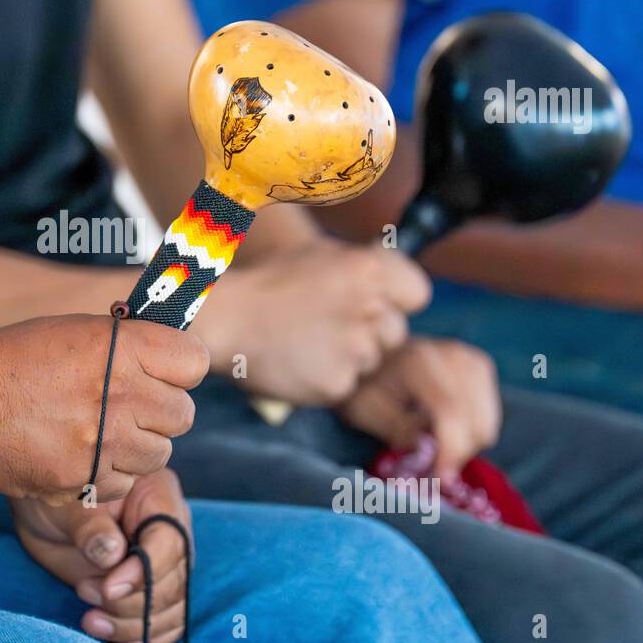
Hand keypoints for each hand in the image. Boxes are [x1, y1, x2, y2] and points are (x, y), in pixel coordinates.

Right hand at [0, 315, 207, 504]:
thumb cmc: (12, 360)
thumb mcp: (72, 331)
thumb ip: (124, 343)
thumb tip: (165, 353)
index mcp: (120, 348)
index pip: (193, 362)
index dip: (178, 369)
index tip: (162, 372)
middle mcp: (120, 394)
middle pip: (183, 414)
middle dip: (161, 412)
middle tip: (130, 408)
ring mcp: (105, 443)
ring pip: (160, 454)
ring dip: (138, 447)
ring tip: (103, 433)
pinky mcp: (86, 481)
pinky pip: (125, 484)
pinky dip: (110, 475)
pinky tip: (82, 456)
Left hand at [13, 468, 192, 642]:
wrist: (45, 512)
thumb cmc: (57, 496)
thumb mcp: (67, 504)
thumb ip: (90, 527)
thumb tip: (113, 555)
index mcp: (156, 495)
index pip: (169, 541)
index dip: (143, 572)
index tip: (107, 588)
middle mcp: (169, 531)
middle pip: (174, 580)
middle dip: (133, 602)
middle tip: (88, 593)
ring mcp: (164, 562)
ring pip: (172, 606)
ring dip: (135, 625)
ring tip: (92, 622)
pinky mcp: (150, 588)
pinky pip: (166, 619)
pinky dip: (149, 637)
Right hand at [195, 238, 430, 404]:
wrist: (225, 318)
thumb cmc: (272, 284)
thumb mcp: (325, 256)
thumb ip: (371, 271)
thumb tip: (408, 289)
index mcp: (369, 269)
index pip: (417, 293)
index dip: (396, 301)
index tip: (372, 302)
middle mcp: (369, 309)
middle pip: (395, 332)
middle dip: (370, 332)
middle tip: (325, 323)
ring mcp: (354, 350)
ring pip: (373, 361)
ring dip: (350, 357)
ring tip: (307, 341)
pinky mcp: (336, 385)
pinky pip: (347, 386)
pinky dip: (327, 378)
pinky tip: (300, 362)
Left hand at [336, 337, 501, 478]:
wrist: (369, 357)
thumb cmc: (362, 387)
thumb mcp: (365, 410)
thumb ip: (397, 430)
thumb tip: (429, 451)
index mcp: (418, 361)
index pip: (451, 411)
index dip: (451, 450)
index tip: (440, 479)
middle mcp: (452, 355)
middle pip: (476, 421)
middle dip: (457, 452)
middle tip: (431, 467)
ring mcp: (469, 358)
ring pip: (487, 422)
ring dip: (466, 444)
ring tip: (433, 444)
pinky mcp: (479, 367)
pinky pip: (490, 415)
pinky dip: (472, 431)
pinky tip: (445, 429)